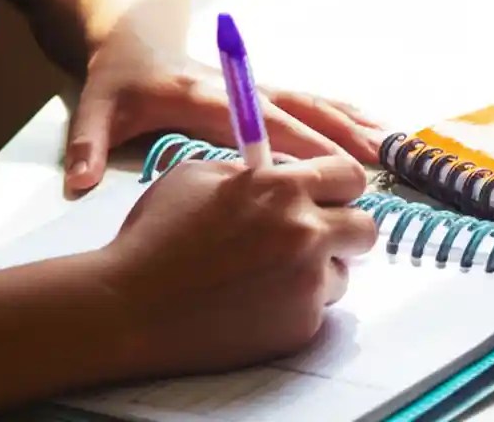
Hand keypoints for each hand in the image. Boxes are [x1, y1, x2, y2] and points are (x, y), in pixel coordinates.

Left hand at [64, 33, 385, 193]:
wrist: (134, 39)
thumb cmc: (120, 79)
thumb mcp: (97, 105)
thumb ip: (89, 143)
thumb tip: (78, 183)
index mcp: (207, 96)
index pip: (258, 123)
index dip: (293, 144)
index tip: (322, 169)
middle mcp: (243, 91)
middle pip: (301, 111)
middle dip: (340, 137)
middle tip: (377, 164)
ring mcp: (260, 91)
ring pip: (318, 104)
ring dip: (355, 125)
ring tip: (394, 148)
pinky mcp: (268, 95)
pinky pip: (317, 104)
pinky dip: (351, 116)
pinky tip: (381, 133)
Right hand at [95, 155, 377, 377]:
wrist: (129, 305)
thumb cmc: (156, 236)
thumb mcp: (197, 175)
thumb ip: (251, 169)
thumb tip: (282, 170)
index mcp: (283, 187)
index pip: (350, 175)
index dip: (339, 185)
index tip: (329, 195)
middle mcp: (305, 231)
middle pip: (365, 226)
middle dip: (343, 229)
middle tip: (314, 237)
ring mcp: (307, 281)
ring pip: (344, 271)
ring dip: (320, 270)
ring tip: (270, 274)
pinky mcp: (301, 324)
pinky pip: (318, 307)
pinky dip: (296, 305)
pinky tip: (255, 302)